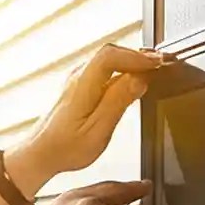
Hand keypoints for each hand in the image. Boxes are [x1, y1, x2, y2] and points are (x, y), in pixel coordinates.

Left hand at [5, 45, 165, 195]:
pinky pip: (104, 68)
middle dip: (140, 55)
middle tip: (163, 63)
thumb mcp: (97, 130)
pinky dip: (123, 68)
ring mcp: (78, 79)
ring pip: (109, 59)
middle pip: (112, 52)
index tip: (158, 63)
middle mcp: (78, 77)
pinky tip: (134, 78)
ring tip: (154, 68)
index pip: (111, 56)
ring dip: (132, 61)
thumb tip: (139, 80)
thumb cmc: (65, 147)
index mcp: (82, 85)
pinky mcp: (80, 85)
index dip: (137, 56)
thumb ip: (118, 102)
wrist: (42, 152)